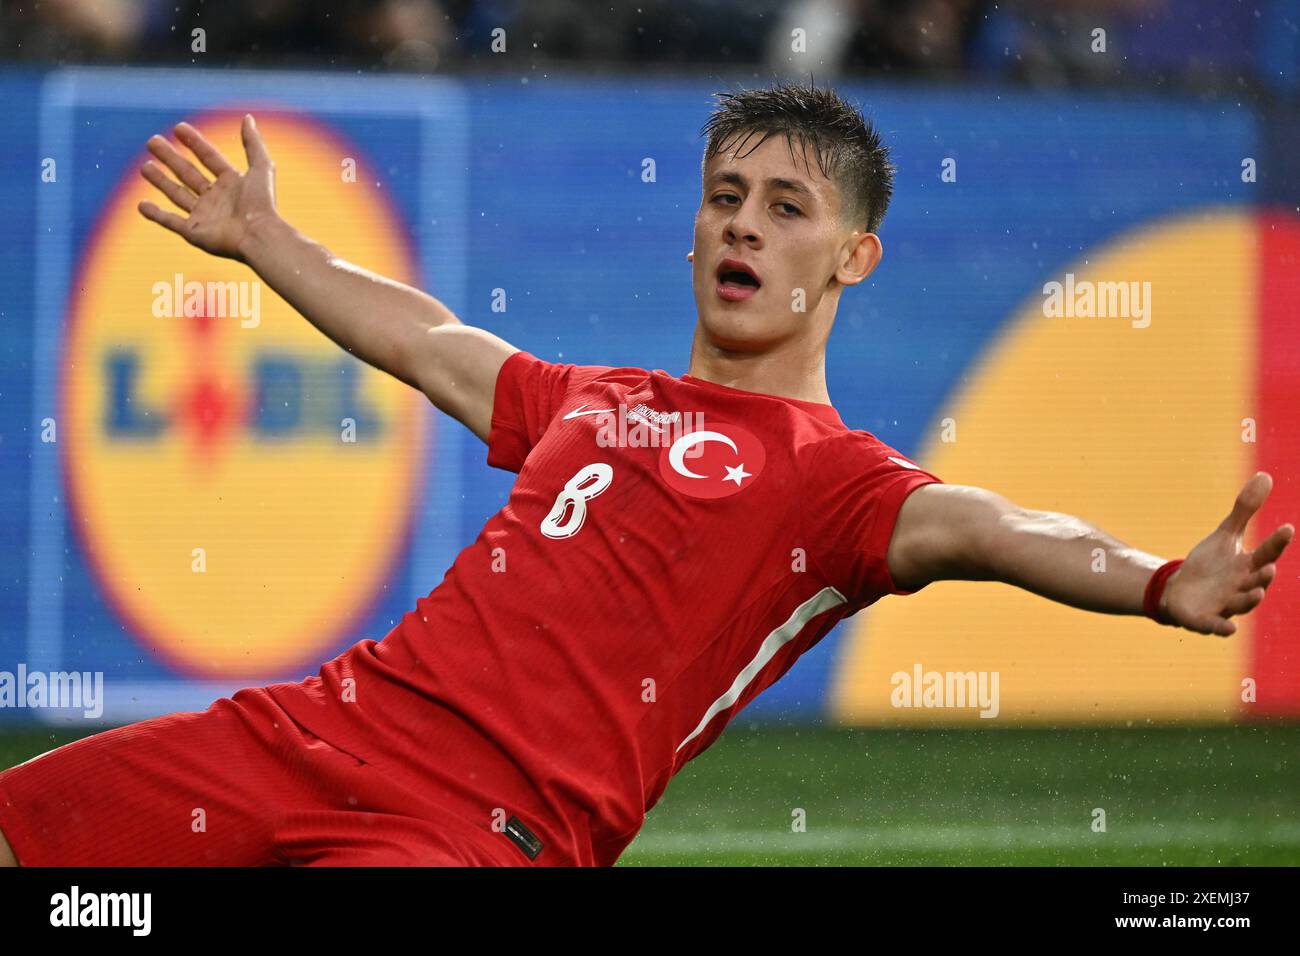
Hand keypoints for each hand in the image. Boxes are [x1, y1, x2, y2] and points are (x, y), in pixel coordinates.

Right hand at [137, 114, 277, 260]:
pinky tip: (141, 205)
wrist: (258, 235)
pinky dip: (155, 214)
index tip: (178, 127)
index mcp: (231, 183)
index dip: (194, 142)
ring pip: (177, 194)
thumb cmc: (262, 203)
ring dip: (160, 181)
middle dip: (170, 158)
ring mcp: (204, 216)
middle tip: (152, 141)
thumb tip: (248, 117)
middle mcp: (216, 199)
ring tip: (144, 167)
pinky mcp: (194, 233)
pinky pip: (170, 222)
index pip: (208, 158)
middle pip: (188, 173)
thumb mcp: (262, 167)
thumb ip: (253, 143)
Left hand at [1161, 472, 1293, 635]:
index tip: (1288, 528)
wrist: (1181, 591)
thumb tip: (1265, 476)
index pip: (1266, 553)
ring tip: (1257, 592)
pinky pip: (1214, 626)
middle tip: (1270, 568)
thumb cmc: (1210, 565)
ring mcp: (1224, 604)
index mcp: (1247, 565)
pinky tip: (1228, 630)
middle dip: (1264, 576)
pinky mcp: (1204, 619)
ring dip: (1249, 599)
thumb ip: (1245, 510)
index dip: (1277, 543)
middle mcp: (1241, 586)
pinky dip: (1220, 628)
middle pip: (1257, 581)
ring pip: (1241, 604)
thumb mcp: (1225, 535)